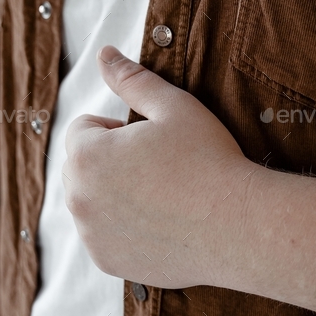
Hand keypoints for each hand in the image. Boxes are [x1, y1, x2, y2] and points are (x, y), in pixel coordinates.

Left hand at [62, 46, 253, 288]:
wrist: (238, 226)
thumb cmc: (208, 160)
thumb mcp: (173, 107)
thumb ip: (131, 79)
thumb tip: (104, 54)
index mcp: (86, 155)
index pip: (82, 130)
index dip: (117, 131)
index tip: (152, 143)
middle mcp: (78, 198)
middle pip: (81, 167)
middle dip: (110, 162)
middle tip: (159, 170)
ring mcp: (90, 234)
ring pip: (92, 202)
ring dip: (114, 195)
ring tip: (162, 198)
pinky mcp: (106, 262)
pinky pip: (103, 235)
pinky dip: (122, 229)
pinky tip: (160, 224)